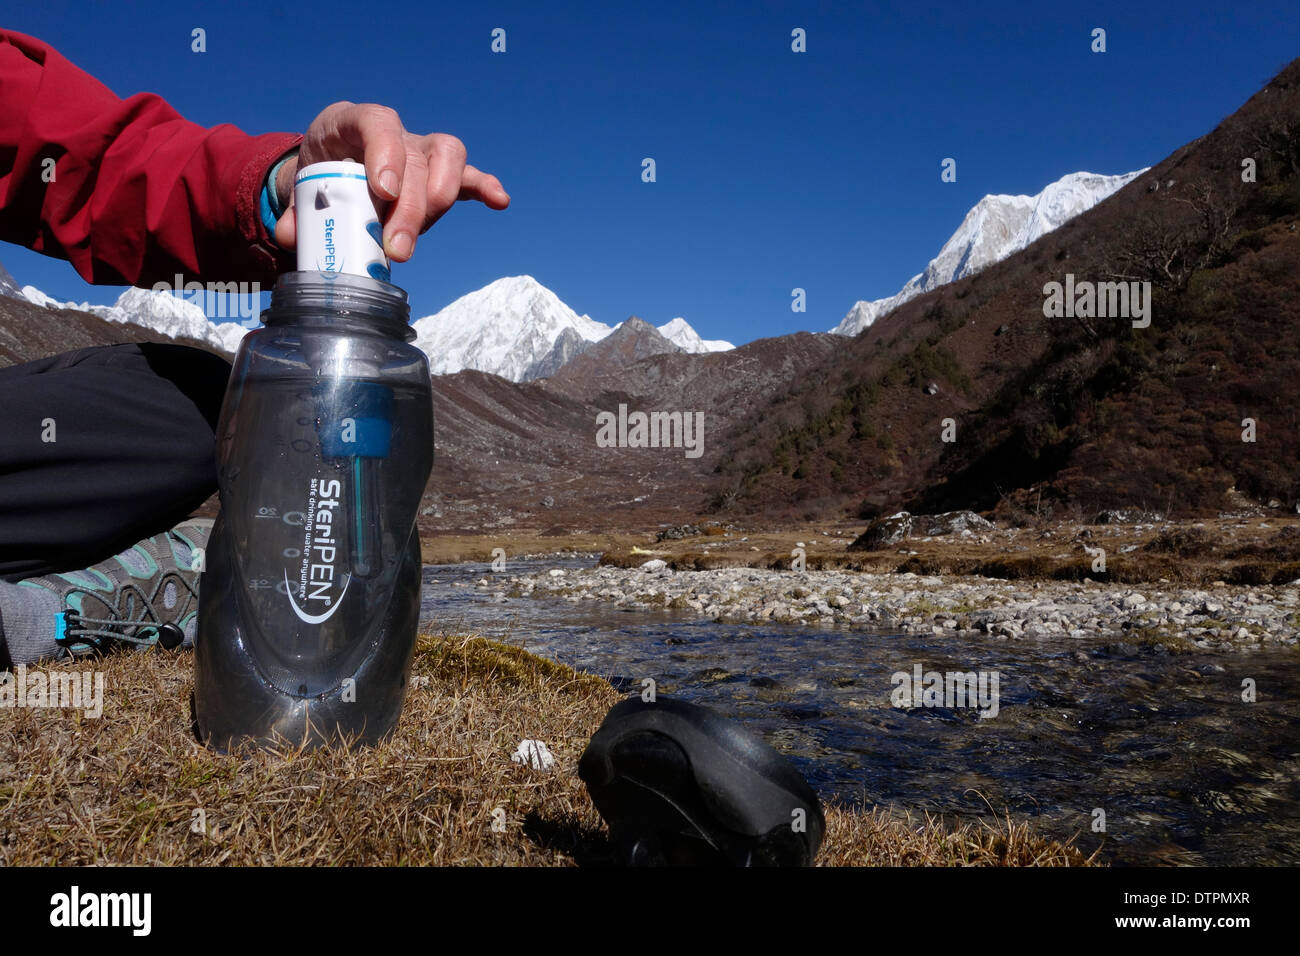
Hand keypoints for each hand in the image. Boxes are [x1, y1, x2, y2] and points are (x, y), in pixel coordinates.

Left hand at [272, 102, 509, 260]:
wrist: (330, 172)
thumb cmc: (318, 177)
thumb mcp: (300, 189)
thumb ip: (296, 212)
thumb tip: (291, 235)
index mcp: (351, 122)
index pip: (376, 122)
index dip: (384, 153)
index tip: (383, 191)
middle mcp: (393, 132)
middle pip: (415, 158)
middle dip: (409, 209)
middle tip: (395, 250)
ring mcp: (421, 150)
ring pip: (447, 159)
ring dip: (436, 204)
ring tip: (411, 244)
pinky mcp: (439, 173)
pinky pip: (468, 175)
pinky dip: (484, 187)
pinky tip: (498, 201)